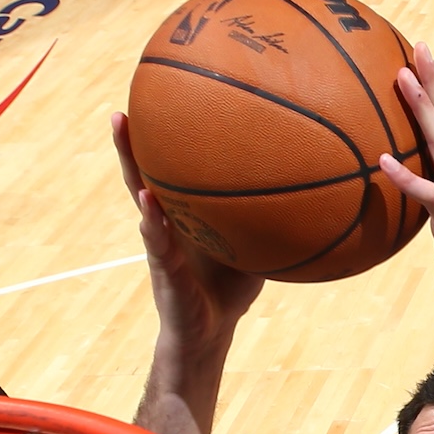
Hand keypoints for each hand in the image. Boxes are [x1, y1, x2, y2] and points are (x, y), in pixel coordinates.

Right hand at [110, 111, 263, 348]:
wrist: (211, 333)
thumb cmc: (230, 288)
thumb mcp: (255, 247)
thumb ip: (269, 221)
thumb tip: (312, 190)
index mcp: (184, 214)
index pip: (170, 170)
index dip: (163, 139)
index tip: (159, 100)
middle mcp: (167, 221)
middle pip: (144, 172)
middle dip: (132, 139)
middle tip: (124, 103)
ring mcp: (161, 242)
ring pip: (140, 195)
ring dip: (128, 162)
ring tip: (121, 128)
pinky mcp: (165, 268)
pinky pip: (157, 241)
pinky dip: (152, 221)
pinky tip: (148, 203)